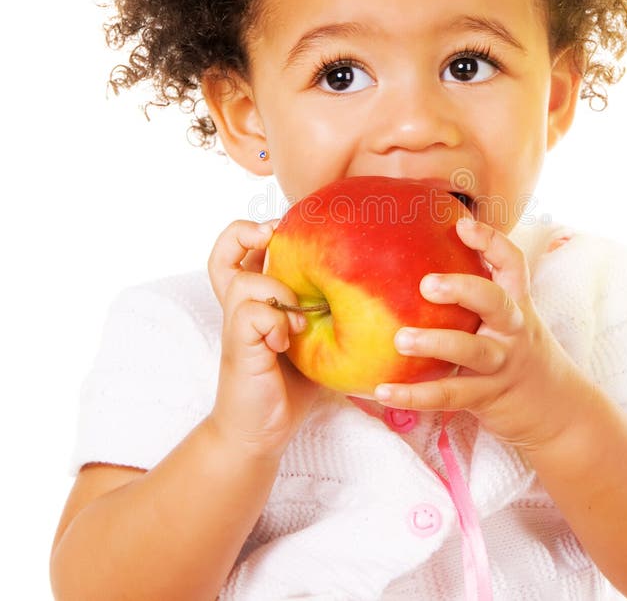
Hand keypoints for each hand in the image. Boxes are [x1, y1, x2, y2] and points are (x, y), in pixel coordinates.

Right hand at [207, 219, 319, 454]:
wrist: (260, 432)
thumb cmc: (291, 385)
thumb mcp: (312, 340)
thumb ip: (322, 312)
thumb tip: (369, 283)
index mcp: (255, 303)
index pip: (235, 255)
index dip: (248, 234)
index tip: (278, 229)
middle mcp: (240, 310)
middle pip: (221, 257)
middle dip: (244, 234)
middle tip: (272, 233)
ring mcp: (236, 328)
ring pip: (245, 283)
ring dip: (278, 292)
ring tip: (300, 322)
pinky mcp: (239, 347)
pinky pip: (253, 313)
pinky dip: (276, 322)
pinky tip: (288, 342)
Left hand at [373, 218, 585, 451]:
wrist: (555, 410)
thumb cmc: (513, 350)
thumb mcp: (506, 319)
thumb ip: (476, 294)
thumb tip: (414, 259)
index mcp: (516, 303)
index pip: (513, 265)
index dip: (492, 242)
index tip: (462, 225)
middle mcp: (513, 329)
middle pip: (496, 302)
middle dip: (463, 289)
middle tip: (426, 284)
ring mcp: (501, 363)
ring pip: (472, 351)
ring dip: (435, 343)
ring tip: (400, 339)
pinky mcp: (487, 397)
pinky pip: (449, 395)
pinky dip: (414, 396)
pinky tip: (383, 391)